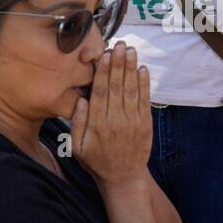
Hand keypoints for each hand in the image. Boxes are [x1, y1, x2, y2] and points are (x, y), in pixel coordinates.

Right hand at [70, 42, 152, 185]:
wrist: (123, 177)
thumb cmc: (96, 160)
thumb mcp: (77, 147)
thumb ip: (77, 123)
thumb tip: (81, 100)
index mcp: (97, 125)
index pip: (100, 93)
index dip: (102, 72)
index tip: (104, 55)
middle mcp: (116, 122)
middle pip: (117, 87)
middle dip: (118, 64)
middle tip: (120, 45)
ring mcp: (133, 123)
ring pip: (131, 91)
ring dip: (131, 68)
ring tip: (131, 51)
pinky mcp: (145, 125)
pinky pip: (145, 101)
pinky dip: (144, 84)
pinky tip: (142, 69)